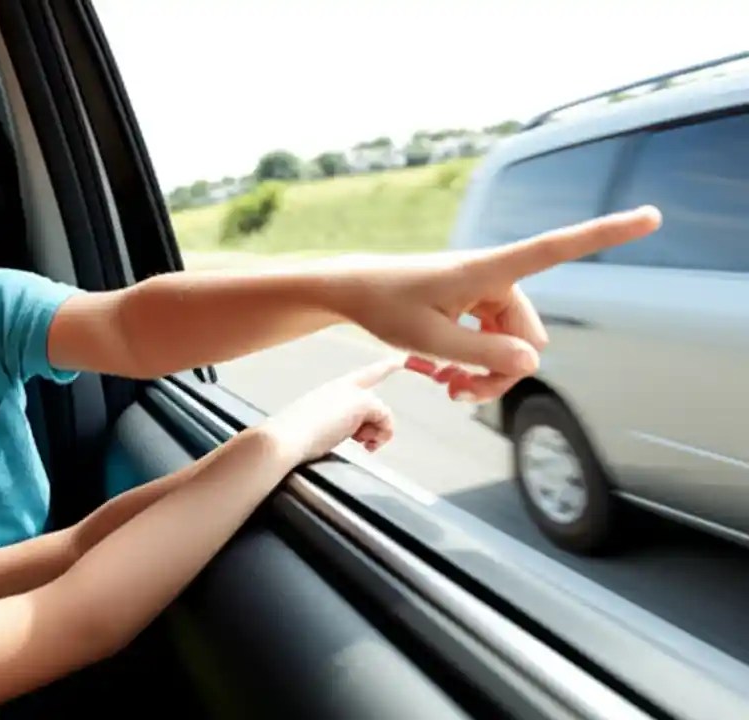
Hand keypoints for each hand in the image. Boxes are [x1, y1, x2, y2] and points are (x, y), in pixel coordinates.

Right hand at [259, 358, 397, 462]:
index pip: (363, 375)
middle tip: (369, 441)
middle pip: (376, 386)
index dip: (385, 365)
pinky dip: (381, 435)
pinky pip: (386, 419)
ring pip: (382, 410)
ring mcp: (352, 392)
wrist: (284, 439)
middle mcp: (341, 386)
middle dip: (379, 412)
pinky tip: (365, 446)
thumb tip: (349, 436)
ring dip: (375, 432)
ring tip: (359, 445)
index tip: (402, 358)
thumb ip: (334, 427)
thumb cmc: (293, 440)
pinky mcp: (361, 403)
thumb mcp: (315, 430)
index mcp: (328, 392)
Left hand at [332, 206, 661, 401]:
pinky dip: (478, 364)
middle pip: (529, 338)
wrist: (353, 292)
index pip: (557, 249)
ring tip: (449, 388)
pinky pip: (497, 343)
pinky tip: (449, 377)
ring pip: (514, 347)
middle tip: (458, 394)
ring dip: (487, 373)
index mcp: (489, 270)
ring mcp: (488, 293)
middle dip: (503, 371)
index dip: (606, 234)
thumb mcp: (428, 339)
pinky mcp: (478, 305)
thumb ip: (482, 353)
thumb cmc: (385, 307)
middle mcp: (496, 278)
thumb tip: (534, 360)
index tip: (650, 215)